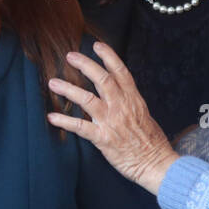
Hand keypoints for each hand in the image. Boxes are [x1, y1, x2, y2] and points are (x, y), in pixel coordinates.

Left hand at [47, 41, 179, 192]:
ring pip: (87, 99)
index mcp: (134, 100)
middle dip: (85, 65)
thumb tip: (121, 95)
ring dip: (69, 89)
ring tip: (53, 83)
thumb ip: (131, 104)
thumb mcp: (145, 116)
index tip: (97, 45)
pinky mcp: (103, 138)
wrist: (156, 163)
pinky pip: (80, 127)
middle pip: (102, 79)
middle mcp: (122, 107)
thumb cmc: (152, 143)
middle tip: (70, 56)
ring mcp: (112, 122)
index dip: (109, 56)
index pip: (121, 72)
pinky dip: (65, 121)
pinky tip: (52, 117)